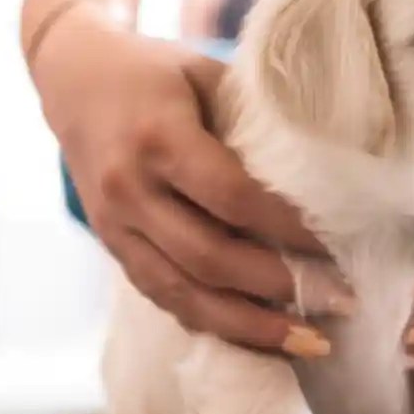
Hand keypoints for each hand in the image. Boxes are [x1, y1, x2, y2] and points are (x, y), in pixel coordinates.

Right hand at [31, 16, 349, 357]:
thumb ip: (254, 120)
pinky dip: (212, 321)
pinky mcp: (111, 246)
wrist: (74, 77)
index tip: (335, 247)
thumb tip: (325, 173)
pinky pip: (162, 296)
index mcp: (158, 138)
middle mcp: (129, 189)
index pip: (230, 198)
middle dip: (279, 287)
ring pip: (182, 293)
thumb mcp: (205, 74)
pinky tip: (258, 337)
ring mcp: (113, 225)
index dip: (285, 229)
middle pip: (209, 257)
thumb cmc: (156, 71)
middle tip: (340, 301)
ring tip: (309, 342)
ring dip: (249, 326)